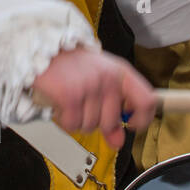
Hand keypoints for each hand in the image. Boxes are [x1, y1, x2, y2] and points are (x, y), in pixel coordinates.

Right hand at [32, 47, 157, 150]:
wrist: (43, 48)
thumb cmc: (72, 66)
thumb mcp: (99, 83)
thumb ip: (112, 113)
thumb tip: (119, 141)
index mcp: (121, 72)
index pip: (147, 101)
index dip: (143, 119)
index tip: (131, 125)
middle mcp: (108, 78)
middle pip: (111, 122)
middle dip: (95, 122)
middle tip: (83, 105)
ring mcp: (89, 86)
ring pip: (90, 126)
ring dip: (77, 120)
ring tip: (70, 101)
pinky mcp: (70, 95)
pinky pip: (72, 124)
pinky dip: (64, 120)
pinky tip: (61, 104)